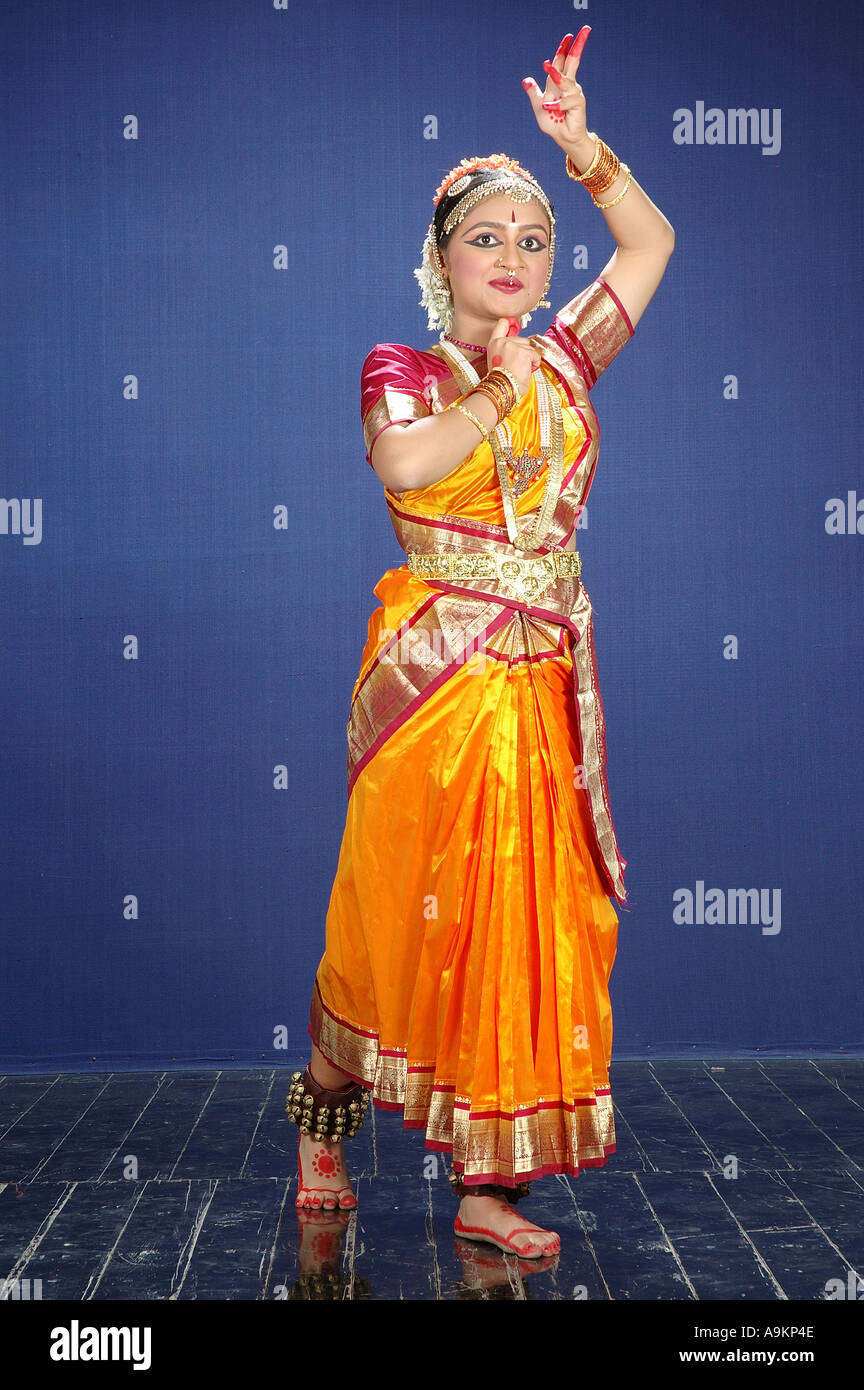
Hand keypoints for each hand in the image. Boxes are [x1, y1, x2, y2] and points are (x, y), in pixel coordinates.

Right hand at [485, 317, 541, 400]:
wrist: (503, 389)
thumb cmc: (501, 381)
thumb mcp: (498, 361)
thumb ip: (505, 350)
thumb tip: (520, 345)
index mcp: (493, 344)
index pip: (502, 323)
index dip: (511, 323)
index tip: (516, 326)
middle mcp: (502, 341)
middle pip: (522, 338)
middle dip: (524, 350)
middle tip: (518, 365)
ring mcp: (513, 345)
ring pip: (529, 347)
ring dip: (529, 359)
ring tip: (520, 370)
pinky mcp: (524, 352)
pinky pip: (535, 355)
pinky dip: (535, 363)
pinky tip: (528, 370)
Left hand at [522, 27, 590, 151]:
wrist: (563, 138)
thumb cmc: (553, 122)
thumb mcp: (538, 106)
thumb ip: (534, 93)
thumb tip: (525, 80)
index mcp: (560, 83)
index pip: (562, 62)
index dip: (564, 48)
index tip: (569, 36)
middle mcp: (569, 85)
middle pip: (574, 61)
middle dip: (579, 45)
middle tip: (586, 29)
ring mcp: (574, 93)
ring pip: (565, 80)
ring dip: (555, 73)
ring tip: (545, 66)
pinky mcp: (577, 104)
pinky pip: (564, 101)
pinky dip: (555, 104)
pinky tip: (547, 107)